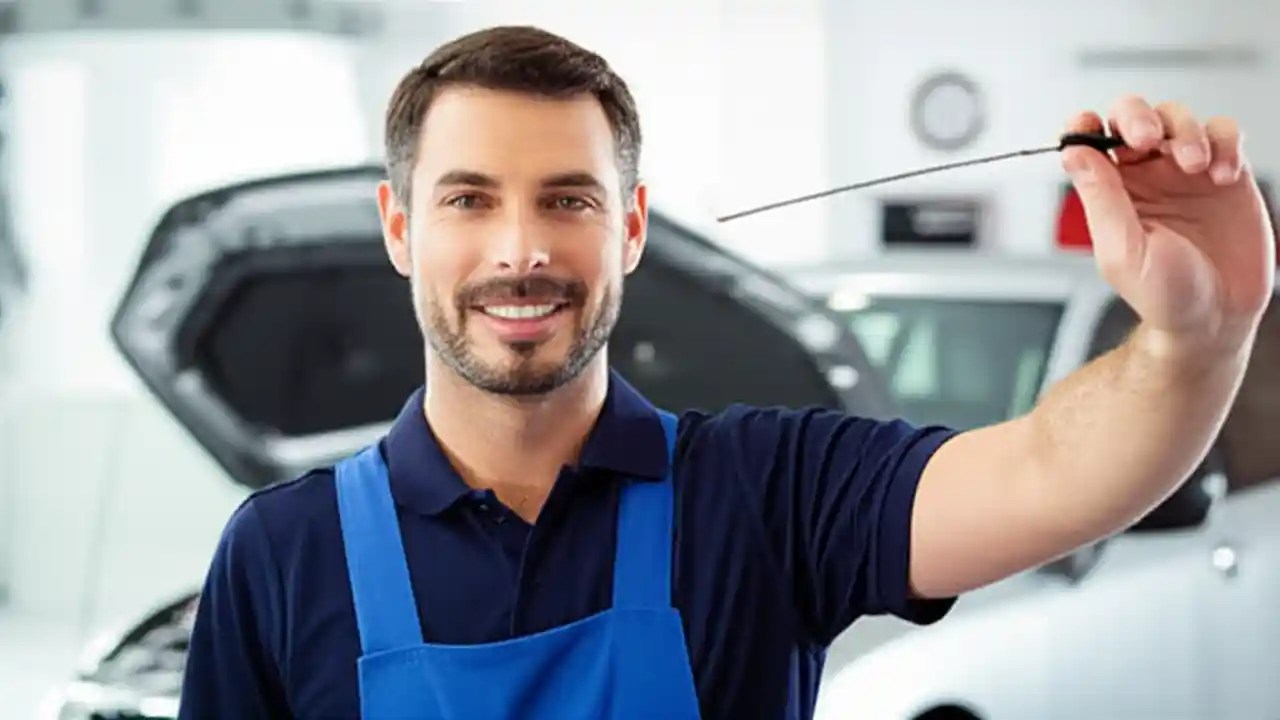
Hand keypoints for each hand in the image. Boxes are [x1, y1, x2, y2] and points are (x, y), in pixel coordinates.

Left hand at [1062, 96, 1275, 356]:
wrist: (1217, 316)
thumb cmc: (1165, 294)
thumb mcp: (1123, 250)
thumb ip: (1101, 198)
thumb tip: (1074, 153)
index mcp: (1110, 192)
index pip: (1090, 142)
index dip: (1084, 125)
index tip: (1085, 123)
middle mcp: (1145, 176)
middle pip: (1134, 117)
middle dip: (1138, 117)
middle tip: (1148, 138)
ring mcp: (1185, 172)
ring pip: (1179, 119)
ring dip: (1186, 132)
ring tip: (1195, 166)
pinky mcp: (1226, 173)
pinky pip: (1224, 134)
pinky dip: (1225, 142)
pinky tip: (1222, 174)